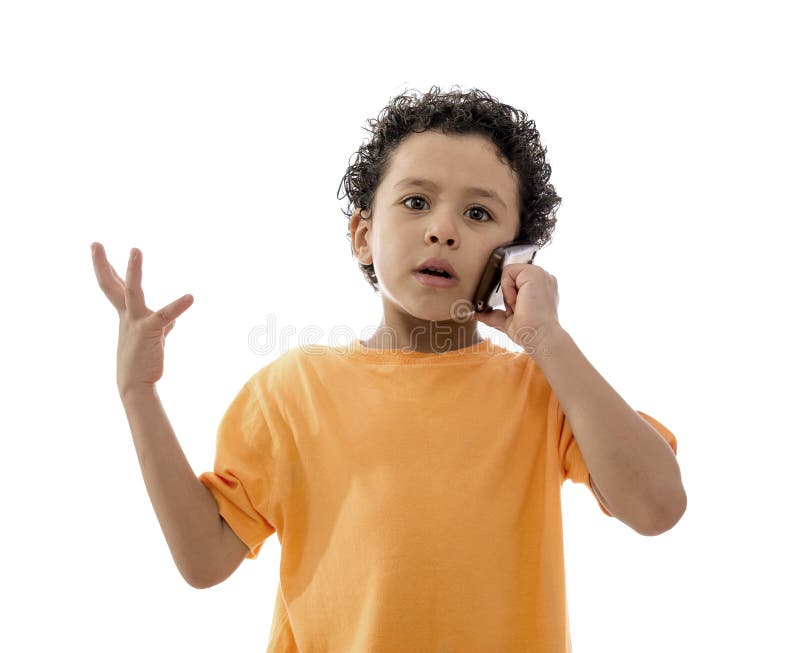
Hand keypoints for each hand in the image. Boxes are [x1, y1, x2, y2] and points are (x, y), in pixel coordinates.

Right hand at [91, 242, 193, 397]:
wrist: (136, 385)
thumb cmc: (143, 362)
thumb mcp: (152, 337)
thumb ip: (162, 324)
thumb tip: (171, 319)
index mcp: (125, 315)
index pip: (115, 287)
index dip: (107, 268)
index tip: (98, 250)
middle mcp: (127, 316)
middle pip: (112, 285)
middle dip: (101, 264)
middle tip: (95, 243)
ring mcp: (136, 322)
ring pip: (133, 292)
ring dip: (134, 270)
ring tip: (135, 250)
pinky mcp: (150, 331)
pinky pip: (165, 315)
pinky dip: (178, 305)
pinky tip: (190, 297)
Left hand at [473, 263, 561, 354]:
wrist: (540, 338)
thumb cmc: (529, 331)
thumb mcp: (508, 320)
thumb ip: (494, 314)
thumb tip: (477, 314)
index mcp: (540, 286)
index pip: (516, 278)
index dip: (510, 291)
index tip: (514, 306)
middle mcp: (543, 278)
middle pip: (512, 274)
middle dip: (508, 292)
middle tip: (518, 308)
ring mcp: (540, 274)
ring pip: (509, 272)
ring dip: (508, 291)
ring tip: (519, 305)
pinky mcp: (535, 273)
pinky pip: (508, 271)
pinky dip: (507, 288)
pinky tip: (517, 301)